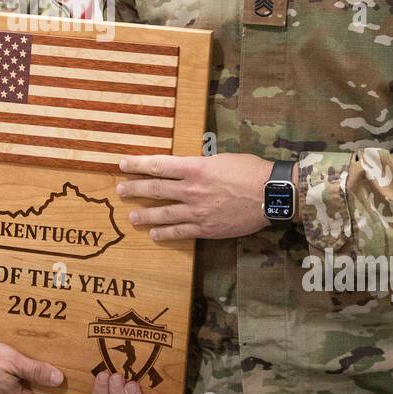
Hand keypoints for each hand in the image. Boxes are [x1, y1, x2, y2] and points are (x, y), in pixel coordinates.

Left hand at [118, 153, 276, 241]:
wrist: (271, 194)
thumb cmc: (250, 170)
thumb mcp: (221, 159)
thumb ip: (200, 165)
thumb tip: (186, 168)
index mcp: (195, 168)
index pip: (159, 165)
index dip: (138, 165)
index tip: (123, 164)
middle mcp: (191, 189)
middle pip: (155, 189)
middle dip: (134, 189)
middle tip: (120, 189)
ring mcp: (197, 211)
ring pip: (163, 213)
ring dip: (144, 215)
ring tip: (131, 217)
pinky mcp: (206, 228)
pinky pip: (180, 232)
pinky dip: (165, 233)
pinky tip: (154, 234)